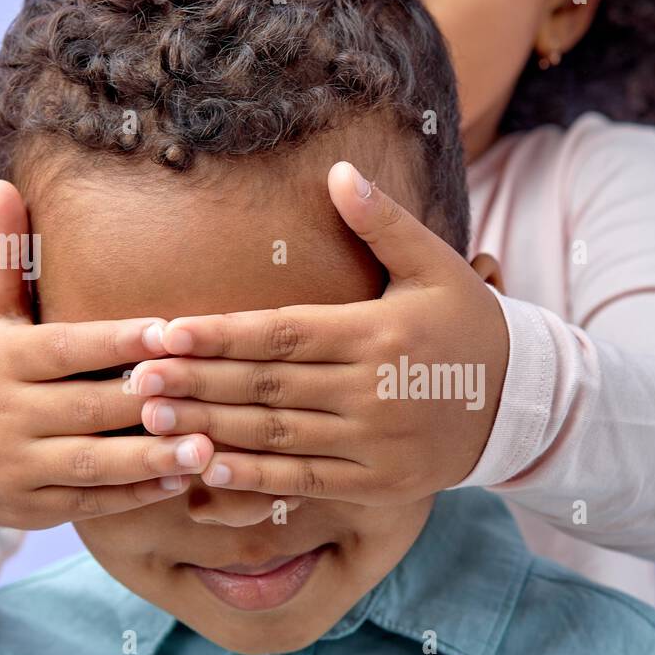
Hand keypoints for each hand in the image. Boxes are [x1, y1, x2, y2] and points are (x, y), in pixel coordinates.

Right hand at [0, 180, 214, 527]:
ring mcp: (20, 466)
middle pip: (87, 407)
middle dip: (147, 403)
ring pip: (93, 463)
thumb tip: (6, 187)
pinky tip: (182, 480)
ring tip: (206, 447)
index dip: (117, 339)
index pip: (67, 348)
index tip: (169, 329)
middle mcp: (10, 414)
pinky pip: (91, 502)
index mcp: (5, 361)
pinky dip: (135, 494)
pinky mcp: (33, 506)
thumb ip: (2, 261)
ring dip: (151, 457)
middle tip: (204, 392)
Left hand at [129, 162, 508, 504]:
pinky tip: (207, 468)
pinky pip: (304, 482)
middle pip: (268, 386)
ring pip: (277, 437)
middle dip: (197, 383)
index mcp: (377, 334)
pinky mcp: (376, 484)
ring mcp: (374, 443)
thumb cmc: (469, 326)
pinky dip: (254, 479)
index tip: (165, 332)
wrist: (519, 403)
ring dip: (211, 429)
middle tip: (134, 379)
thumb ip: (384, 223)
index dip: (222, 335)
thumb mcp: (437, 266)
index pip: (284, 333)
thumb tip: (338, 170)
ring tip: (153, 421)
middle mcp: (372, 391)